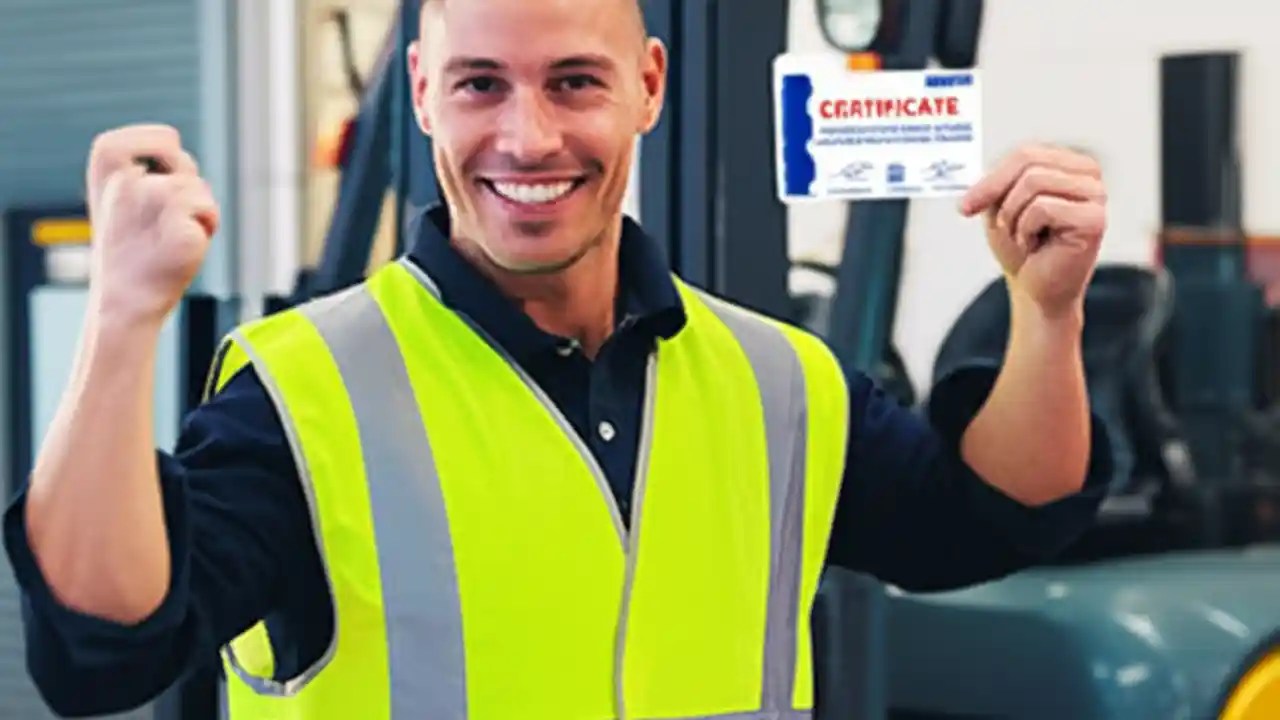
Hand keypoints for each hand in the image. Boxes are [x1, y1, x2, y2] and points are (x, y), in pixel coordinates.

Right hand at [86, 124, 219, 324]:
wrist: (126, 301)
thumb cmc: (132, 248)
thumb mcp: (131, 196)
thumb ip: (153, 167)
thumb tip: (181, 156)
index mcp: (107, 163)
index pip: (166, 136)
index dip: (174, 159)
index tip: (156, 185)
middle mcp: (124, 178)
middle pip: (187, 162)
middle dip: (188, 186)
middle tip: (163, 218)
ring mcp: (149, 199)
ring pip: (199, 188)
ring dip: (199, 210)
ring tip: (172, 233)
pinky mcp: (175, 223)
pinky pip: (208, 209)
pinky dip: (207, 225)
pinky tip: (185, 245)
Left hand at [958, 144, 1105, 316]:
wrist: (1035, 288)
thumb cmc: (1023, 247)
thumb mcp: (999, 206)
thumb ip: (993, 182)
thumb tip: (972, 181)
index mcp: (1067, 164)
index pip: (1025, 153)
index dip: (991, 179)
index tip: (966, 206)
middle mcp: (1088, 174)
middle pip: (1029, 163)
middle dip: (1002, 200)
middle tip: (1003, 228)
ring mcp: (1096, 195)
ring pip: (1034, 182)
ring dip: (1014, 217)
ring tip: (1025, 237)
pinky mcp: (1094, 219)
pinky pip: (1042, 208)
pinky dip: (1026, 230)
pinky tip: (1038, 246)